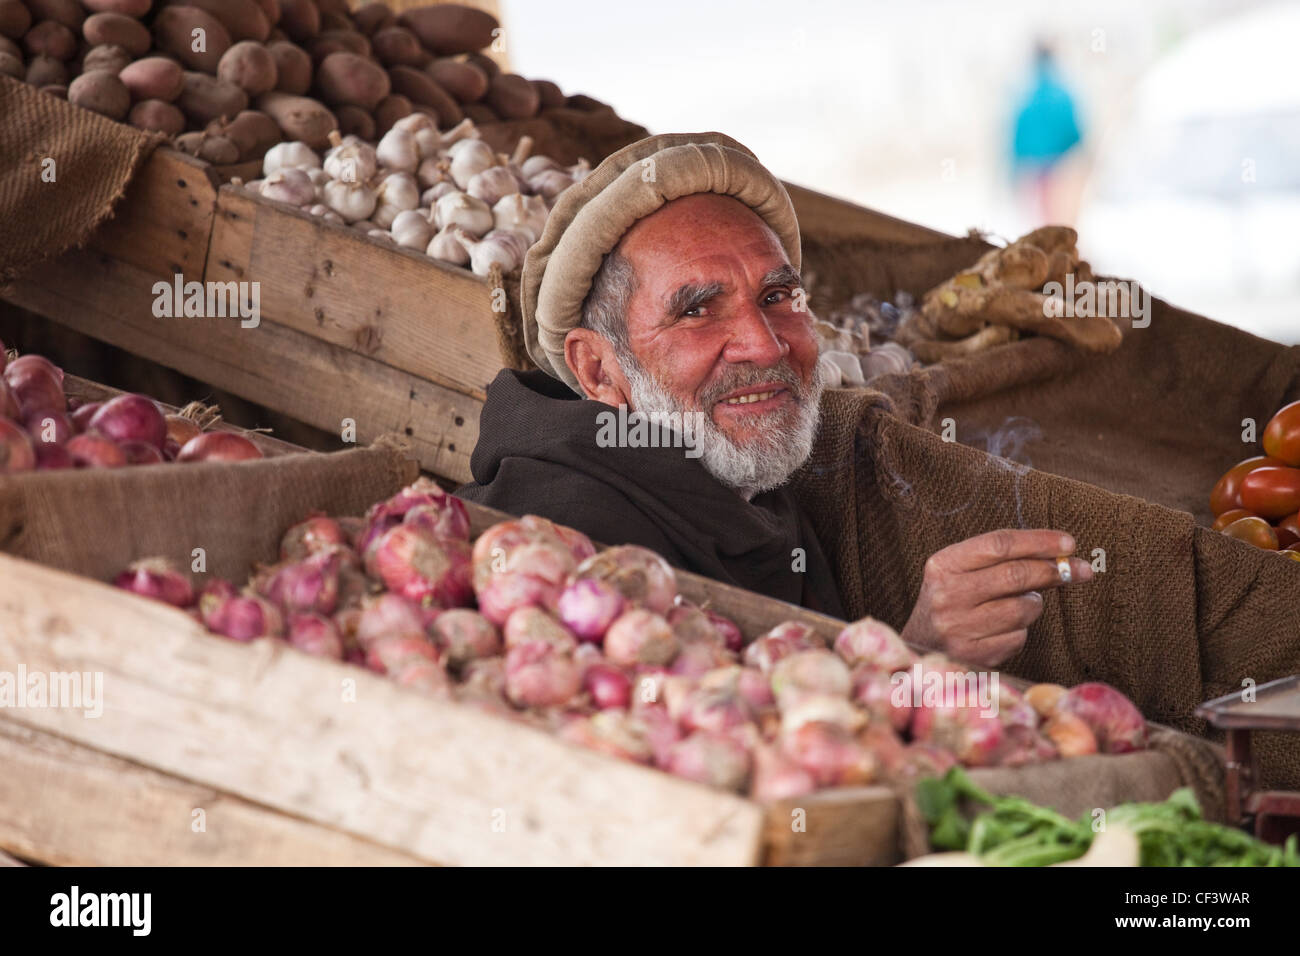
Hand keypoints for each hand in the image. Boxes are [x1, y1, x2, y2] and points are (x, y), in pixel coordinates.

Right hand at [900, 529, 1093, 667]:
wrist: (920, 647)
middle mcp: (947, 595)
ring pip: (1023, 609)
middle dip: (1053, 571)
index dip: (1039, 541)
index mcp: (943, 565)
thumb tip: (1065, 559)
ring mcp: (958, 628)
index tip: (1069, 543)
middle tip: (1079, 570)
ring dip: (1034, 604)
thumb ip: (1003, 561)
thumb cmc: (953, 601)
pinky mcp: (973, 656)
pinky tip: (1004, 629)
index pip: (999, 544)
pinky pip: (1018, 637)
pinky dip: (1020, 631)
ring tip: (1019, 604)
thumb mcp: (963, 572)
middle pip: (1016, 574)